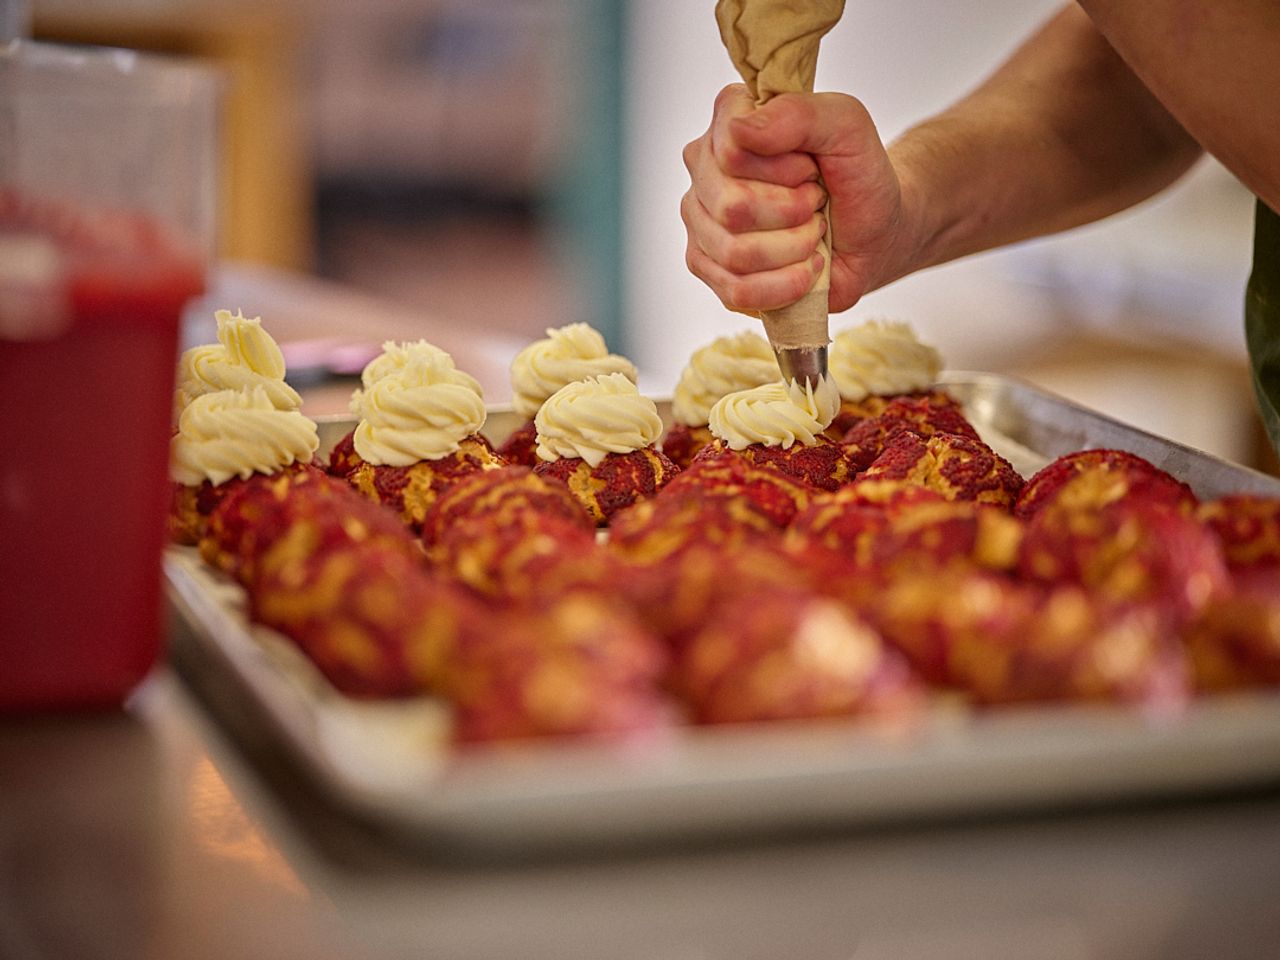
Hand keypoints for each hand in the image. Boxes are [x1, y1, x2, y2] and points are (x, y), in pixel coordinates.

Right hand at [681, 84, 913, 314]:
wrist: (875, 233)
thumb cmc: (857, 177)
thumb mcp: (848, 127)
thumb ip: (799, 113)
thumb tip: (741, 130)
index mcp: (730, 122)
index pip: (731, 149)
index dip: (785, 167)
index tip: (811, 168)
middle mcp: (705, 170)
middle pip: (733, 207)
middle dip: (793, 212)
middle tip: (815, 204)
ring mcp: (701, 221)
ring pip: (735, 252)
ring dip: (793, 248)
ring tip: (812, 235)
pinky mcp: (708, 267)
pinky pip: (737, 289)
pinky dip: (785, 285)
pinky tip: (804, 269)